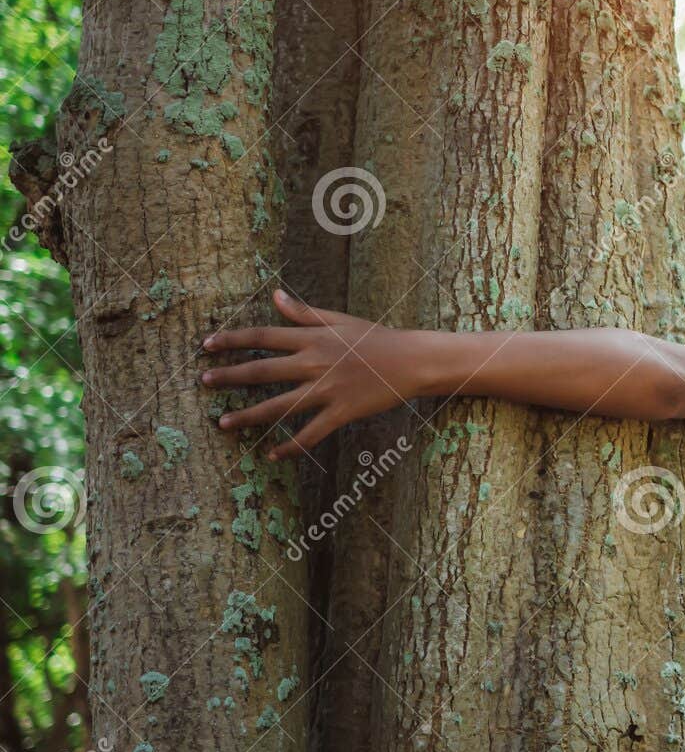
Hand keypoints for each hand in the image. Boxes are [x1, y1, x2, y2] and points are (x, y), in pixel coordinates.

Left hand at [202, 290, 418, 459]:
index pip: (262, 336)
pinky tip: (272, 455)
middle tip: (203, 383)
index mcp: (312, 338)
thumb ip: (304, 312)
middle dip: (228, 376)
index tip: (206, 345)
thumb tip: (275, 296)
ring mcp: (327, 390)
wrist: (413, 361)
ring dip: (248, 416)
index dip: (232, 340)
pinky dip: (291, 447)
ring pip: (279, 406)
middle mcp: (314, 363)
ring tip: (223, 424)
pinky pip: (311, 433)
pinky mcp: (342, 412)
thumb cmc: (377, 338)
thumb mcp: (340, 319)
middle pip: (262, 370)